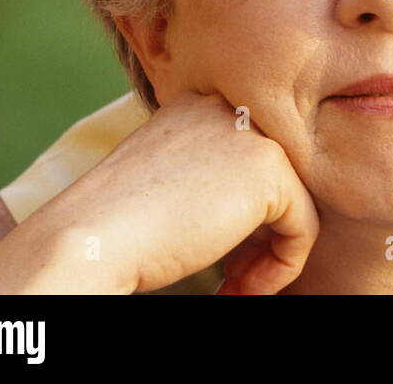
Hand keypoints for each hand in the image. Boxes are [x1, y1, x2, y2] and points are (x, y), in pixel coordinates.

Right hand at [0, 92, 318, 294]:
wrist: (89, 239)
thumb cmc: (118, 224)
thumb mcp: (172, 180)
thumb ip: (215, 174)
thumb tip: (263, 203)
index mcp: (199, 105)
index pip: (249, 160)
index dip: (243, 215)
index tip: (222, 257)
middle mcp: (229, 107)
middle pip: (275, 179)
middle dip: (260, 236)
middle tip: (234, 278)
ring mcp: (252, 133)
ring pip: (294, 203)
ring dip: (271, 255)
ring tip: (237, 287)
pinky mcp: (269, 168)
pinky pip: (303, 226)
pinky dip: (282, 266)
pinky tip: (241, 288)